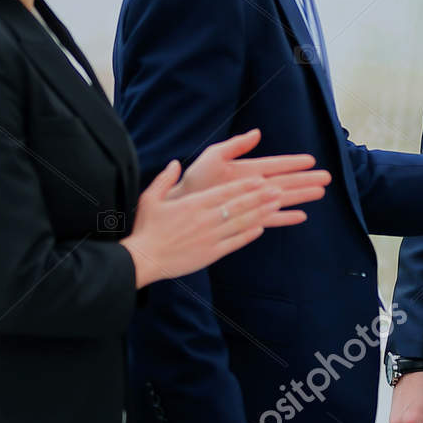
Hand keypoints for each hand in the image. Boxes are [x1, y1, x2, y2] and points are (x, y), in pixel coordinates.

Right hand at [120, 161, 295, 286]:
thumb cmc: (146, 229)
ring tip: (277, 206)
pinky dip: (248, 235)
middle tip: (278, 190)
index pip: (224, 191)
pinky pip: (234, 243)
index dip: (244, 186)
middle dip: (260, 197)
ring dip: (260, 213)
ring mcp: (210, 236)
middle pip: (238, 205)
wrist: (143, 259)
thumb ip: (164, 179)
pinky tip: (261, 229)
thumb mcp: (151, 199)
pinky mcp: (211, 253)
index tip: (261, 179)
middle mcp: (205, 218)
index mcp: (193, 204)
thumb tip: (175, 163)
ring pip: (241, 222)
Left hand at [172, 129, 330, 223]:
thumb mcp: (213, 156)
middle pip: (286, 182)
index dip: (293, 163)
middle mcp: (254, 186)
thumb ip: (235, 145)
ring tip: (319, 193)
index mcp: (248, 170)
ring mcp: (253, 202)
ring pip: (283, 199)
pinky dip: (285, 217)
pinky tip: (300, 216)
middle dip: (306, 180)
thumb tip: (257, 133)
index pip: (276, 165)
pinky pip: (270, 218)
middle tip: (327, 178)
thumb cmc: (195, 180)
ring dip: (301, 196)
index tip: (310, 160)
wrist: (183, 203)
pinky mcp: (248, 217)